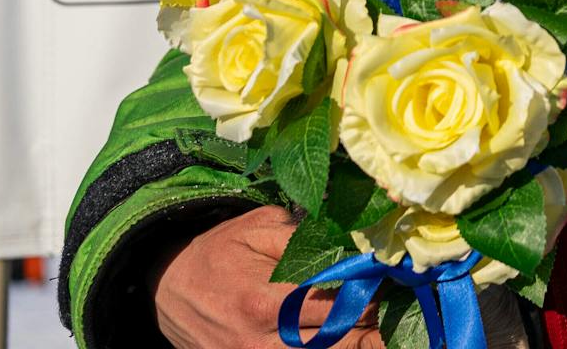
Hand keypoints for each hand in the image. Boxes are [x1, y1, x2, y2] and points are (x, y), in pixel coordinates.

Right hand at [152, 206, 381, 348]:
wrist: (166, 288)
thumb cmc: (217, 251)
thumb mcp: (257, 228)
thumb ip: (305, 238)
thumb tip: (352, 243)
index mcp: (266, 300)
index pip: (337, 304)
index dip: (372, 293)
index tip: (395, 278)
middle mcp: (262, 340)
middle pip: (337, 340)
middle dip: (372, 322)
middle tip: (400, 305)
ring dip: (358, 342)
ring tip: (384, 328)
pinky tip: (351, 337)